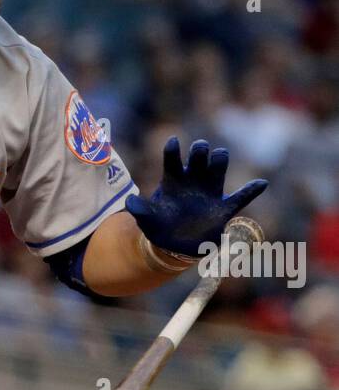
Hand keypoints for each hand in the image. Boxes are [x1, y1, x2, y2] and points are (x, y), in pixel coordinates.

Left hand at [127, 137, 267, 258]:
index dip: (174, 150)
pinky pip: (241, 197)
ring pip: (219, 167)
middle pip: (200, 156)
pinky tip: (260, 184)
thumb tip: (129, 202)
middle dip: (200, 151)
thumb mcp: (146, 220)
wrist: (175, 246)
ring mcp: (210, 192)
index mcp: (174, 181)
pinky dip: (251, 191)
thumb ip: (139, 210)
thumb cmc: (159, 227)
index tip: (174, 142)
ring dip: (220, 161)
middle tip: (199, 152)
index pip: (174, 159)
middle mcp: (193, 181)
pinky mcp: (223, 208)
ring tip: (218, 159)